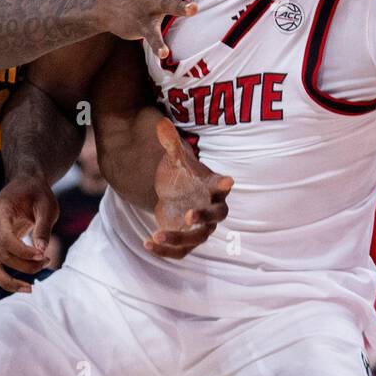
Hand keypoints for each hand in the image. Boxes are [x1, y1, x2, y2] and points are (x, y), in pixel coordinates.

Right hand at [0, 178, 58, 292]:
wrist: (25, 184)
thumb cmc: (37, 193)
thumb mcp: (46, 205)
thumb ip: (43, 227)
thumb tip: (41, 251)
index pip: (5, 240)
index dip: (23, 252)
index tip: (44, 255)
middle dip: (24, 266)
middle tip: (47, 262)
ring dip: (7, 281)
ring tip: (30, 289)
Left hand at [145, 118, 233, 258]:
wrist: (175, 194)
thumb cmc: (181, 175)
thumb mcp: (174, 158)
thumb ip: (170, 143)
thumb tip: (161, 123)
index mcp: (212, 187)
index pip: (221, 186)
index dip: (224, 184)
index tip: (228, 180)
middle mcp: (211, 209)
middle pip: (216, 216)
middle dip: (204, 218)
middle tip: (188, 216)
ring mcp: (200, 228)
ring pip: (197, 239)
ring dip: (179, 239)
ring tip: (156, 236)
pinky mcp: (186, 240)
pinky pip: (181, 251)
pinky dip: (166, 251)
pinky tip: (147, 243)